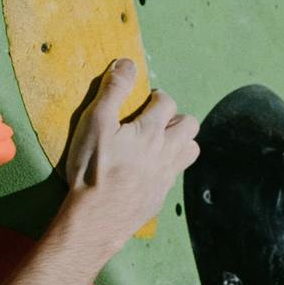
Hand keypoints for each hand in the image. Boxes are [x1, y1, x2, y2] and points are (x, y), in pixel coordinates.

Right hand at [56, 57, 199, 264]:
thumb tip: (126, 63)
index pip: (167, 102)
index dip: (155, 98)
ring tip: (158, 144)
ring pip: (190, 151)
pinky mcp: (159, 198)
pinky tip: (148, 171)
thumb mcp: (96, 123)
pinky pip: (174, 176)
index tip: (143, 103)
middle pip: (189, 125)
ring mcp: (166, 177)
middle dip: (176, 118)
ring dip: (180, 142)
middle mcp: (166, 152)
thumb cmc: (93, 170)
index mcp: (152, 131)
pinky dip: (166, 168)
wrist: (96, 220)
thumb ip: (113, 91)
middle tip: (154, 122)